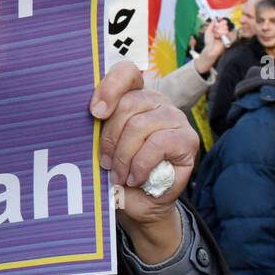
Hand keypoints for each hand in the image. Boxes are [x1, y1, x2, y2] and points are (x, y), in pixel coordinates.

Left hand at [91, 61, 198, 262]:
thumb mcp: (102, 147)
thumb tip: (86, 115)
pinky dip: (141, 164)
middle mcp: (156, 102)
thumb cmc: (118, 170)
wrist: (140, 202)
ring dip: (124, 156)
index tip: (95, 112)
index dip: (109, 87)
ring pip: (140, 125)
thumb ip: (97, 128)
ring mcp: (175, 118)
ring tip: (120, 175)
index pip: (126, 72)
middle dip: (110, 138)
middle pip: (128, 104)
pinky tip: (136, 178)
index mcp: (133, 96)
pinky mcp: (188, 139)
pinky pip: (158, 143)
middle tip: (105, 163)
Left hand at [197, 18, 229, 70]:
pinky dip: (223, 34)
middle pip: (224, 24)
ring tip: (216, 35)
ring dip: (220, 30)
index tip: (220, 19)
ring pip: (226, 28)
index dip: (221, 20)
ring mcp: (225, 34)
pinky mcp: (228, 38)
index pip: (221, 22)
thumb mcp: (208, 31)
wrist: (211, 49)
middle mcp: (221, 31)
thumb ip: (211, 25)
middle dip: (220, 25)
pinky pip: (227, 33)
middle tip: (216, 29)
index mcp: (217, 29)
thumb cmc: (208, 41)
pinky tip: (219, 37)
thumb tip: (214, 19)